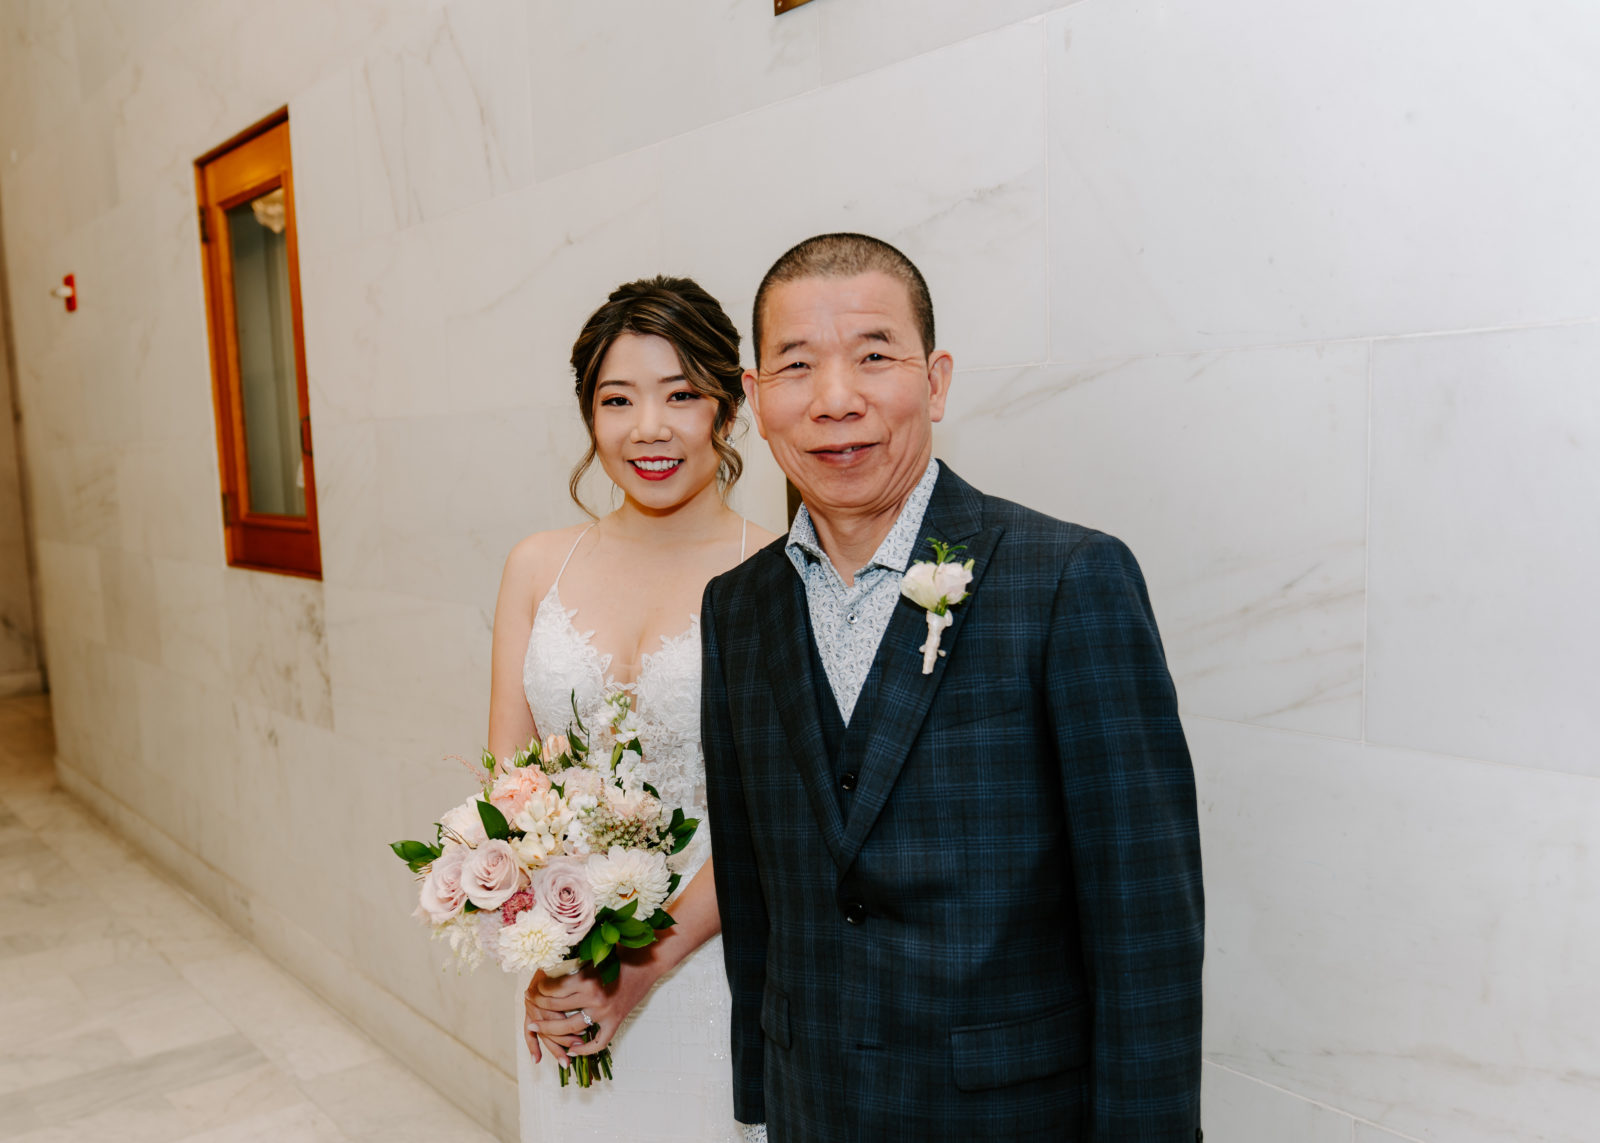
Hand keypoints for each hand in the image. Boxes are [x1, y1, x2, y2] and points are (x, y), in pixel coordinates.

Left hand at [524, 958, 658, 1065]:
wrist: (649, 959)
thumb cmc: (621, 950)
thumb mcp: (594, 952)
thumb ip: (574, 961)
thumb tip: (548, 963)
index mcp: (586, 979)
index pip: (552, 989)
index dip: (538, 989)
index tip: (532, 987)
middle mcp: (593, 998)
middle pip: (556, 1008)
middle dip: (537, 1007)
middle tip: (528, 1005)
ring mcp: (604, 1013)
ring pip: (569, 1028)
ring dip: (549, 1030)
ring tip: (535, 1028)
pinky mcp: (615, 1021)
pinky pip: (597, 1042)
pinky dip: (583, 1049)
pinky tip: (570, 1049)